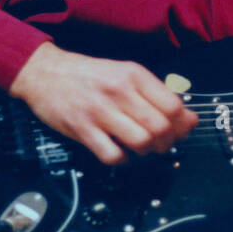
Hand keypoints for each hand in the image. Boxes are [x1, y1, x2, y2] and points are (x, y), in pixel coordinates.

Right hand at [9, 42, 197, 165]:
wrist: (44, 73)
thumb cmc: (89, 75)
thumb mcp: (124, 72)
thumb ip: (155, 93)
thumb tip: (188, 118)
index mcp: (133, 75)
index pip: (173, 105)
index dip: (183, 123)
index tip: (181, 129)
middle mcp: (119, 91)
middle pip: (160, 127)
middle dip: (167, 141)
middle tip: (162, 143)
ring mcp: (99, 111)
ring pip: (141, 142)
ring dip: (146, 151)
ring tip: (141, 146)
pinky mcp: (82, 129)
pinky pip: (113, 155)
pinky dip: (122, 159)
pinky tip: (120, 151)